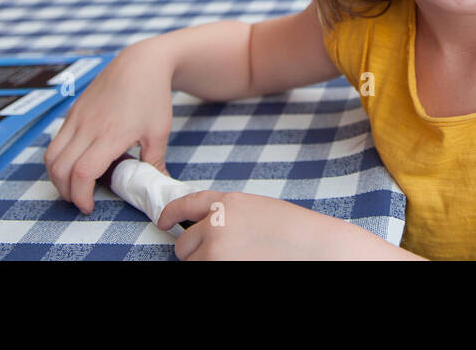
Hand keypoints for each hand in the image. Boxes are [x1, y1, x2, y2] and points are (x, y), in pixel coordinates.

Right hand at [44, 37, 174, 213]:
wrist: (140, 63)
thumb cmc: (153, 96)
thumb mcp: (159, 132)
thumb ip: (153, 163)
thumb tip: (155, 186)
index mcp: (111, 135)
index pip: (83, 173)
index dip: (81, 196)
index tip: (89, 207)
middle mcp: (88, 127)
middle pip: (60, 169)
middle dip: (66, 192)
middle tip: (81, 200)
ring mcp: (77, 118)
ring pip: (51, 156)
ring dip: (56, 176)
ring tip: (74, 185)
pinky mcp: (73, 111)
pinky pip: (56, 141)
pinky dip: (59, 159)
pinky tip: (76, 162)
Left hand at [157, 191, 365, 259]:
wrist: (312, 247)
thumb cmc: (290, 228)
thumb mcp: (254, 208)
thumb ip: (225, 212)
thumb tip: (202, 226)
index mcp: (225, 203)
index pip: (185, 205)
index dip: (170, 214)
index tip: (162, 221)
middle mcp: (215, 226)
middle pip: (183, 245)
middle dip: (194, 250)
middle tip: (219, 252)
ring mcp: (216, 253)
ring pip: (193, 264)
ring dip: (205, 263)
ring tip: (236, 257)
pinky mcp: (220, 271)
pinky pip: (205, 272)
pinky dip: (215, 270)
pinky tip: (239, 262)